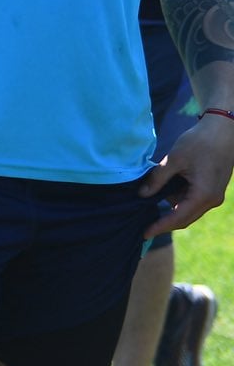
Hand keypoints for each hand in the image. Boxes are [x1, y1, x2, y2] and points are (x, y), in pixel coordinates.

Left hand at [139, 111, 233, 239]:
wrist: (223, 131)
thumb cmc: (199, 142)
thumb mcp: (174, 160)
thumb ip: (158, 179)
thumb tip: (142, 195)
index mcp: (203, 195)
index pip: (178, 218)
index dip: (160, 227)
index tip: (144, 234)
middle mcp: (211, 200)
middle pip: (184, 218)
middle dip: (164, 221)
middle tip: (142, 224)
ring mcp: (214, 195)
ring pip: (188, 209)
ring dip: (171, 207)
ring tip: (150, 199)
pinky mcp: (212, 189)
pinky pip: (193, 201)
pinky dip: (178, 198)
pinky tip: (164, 189)